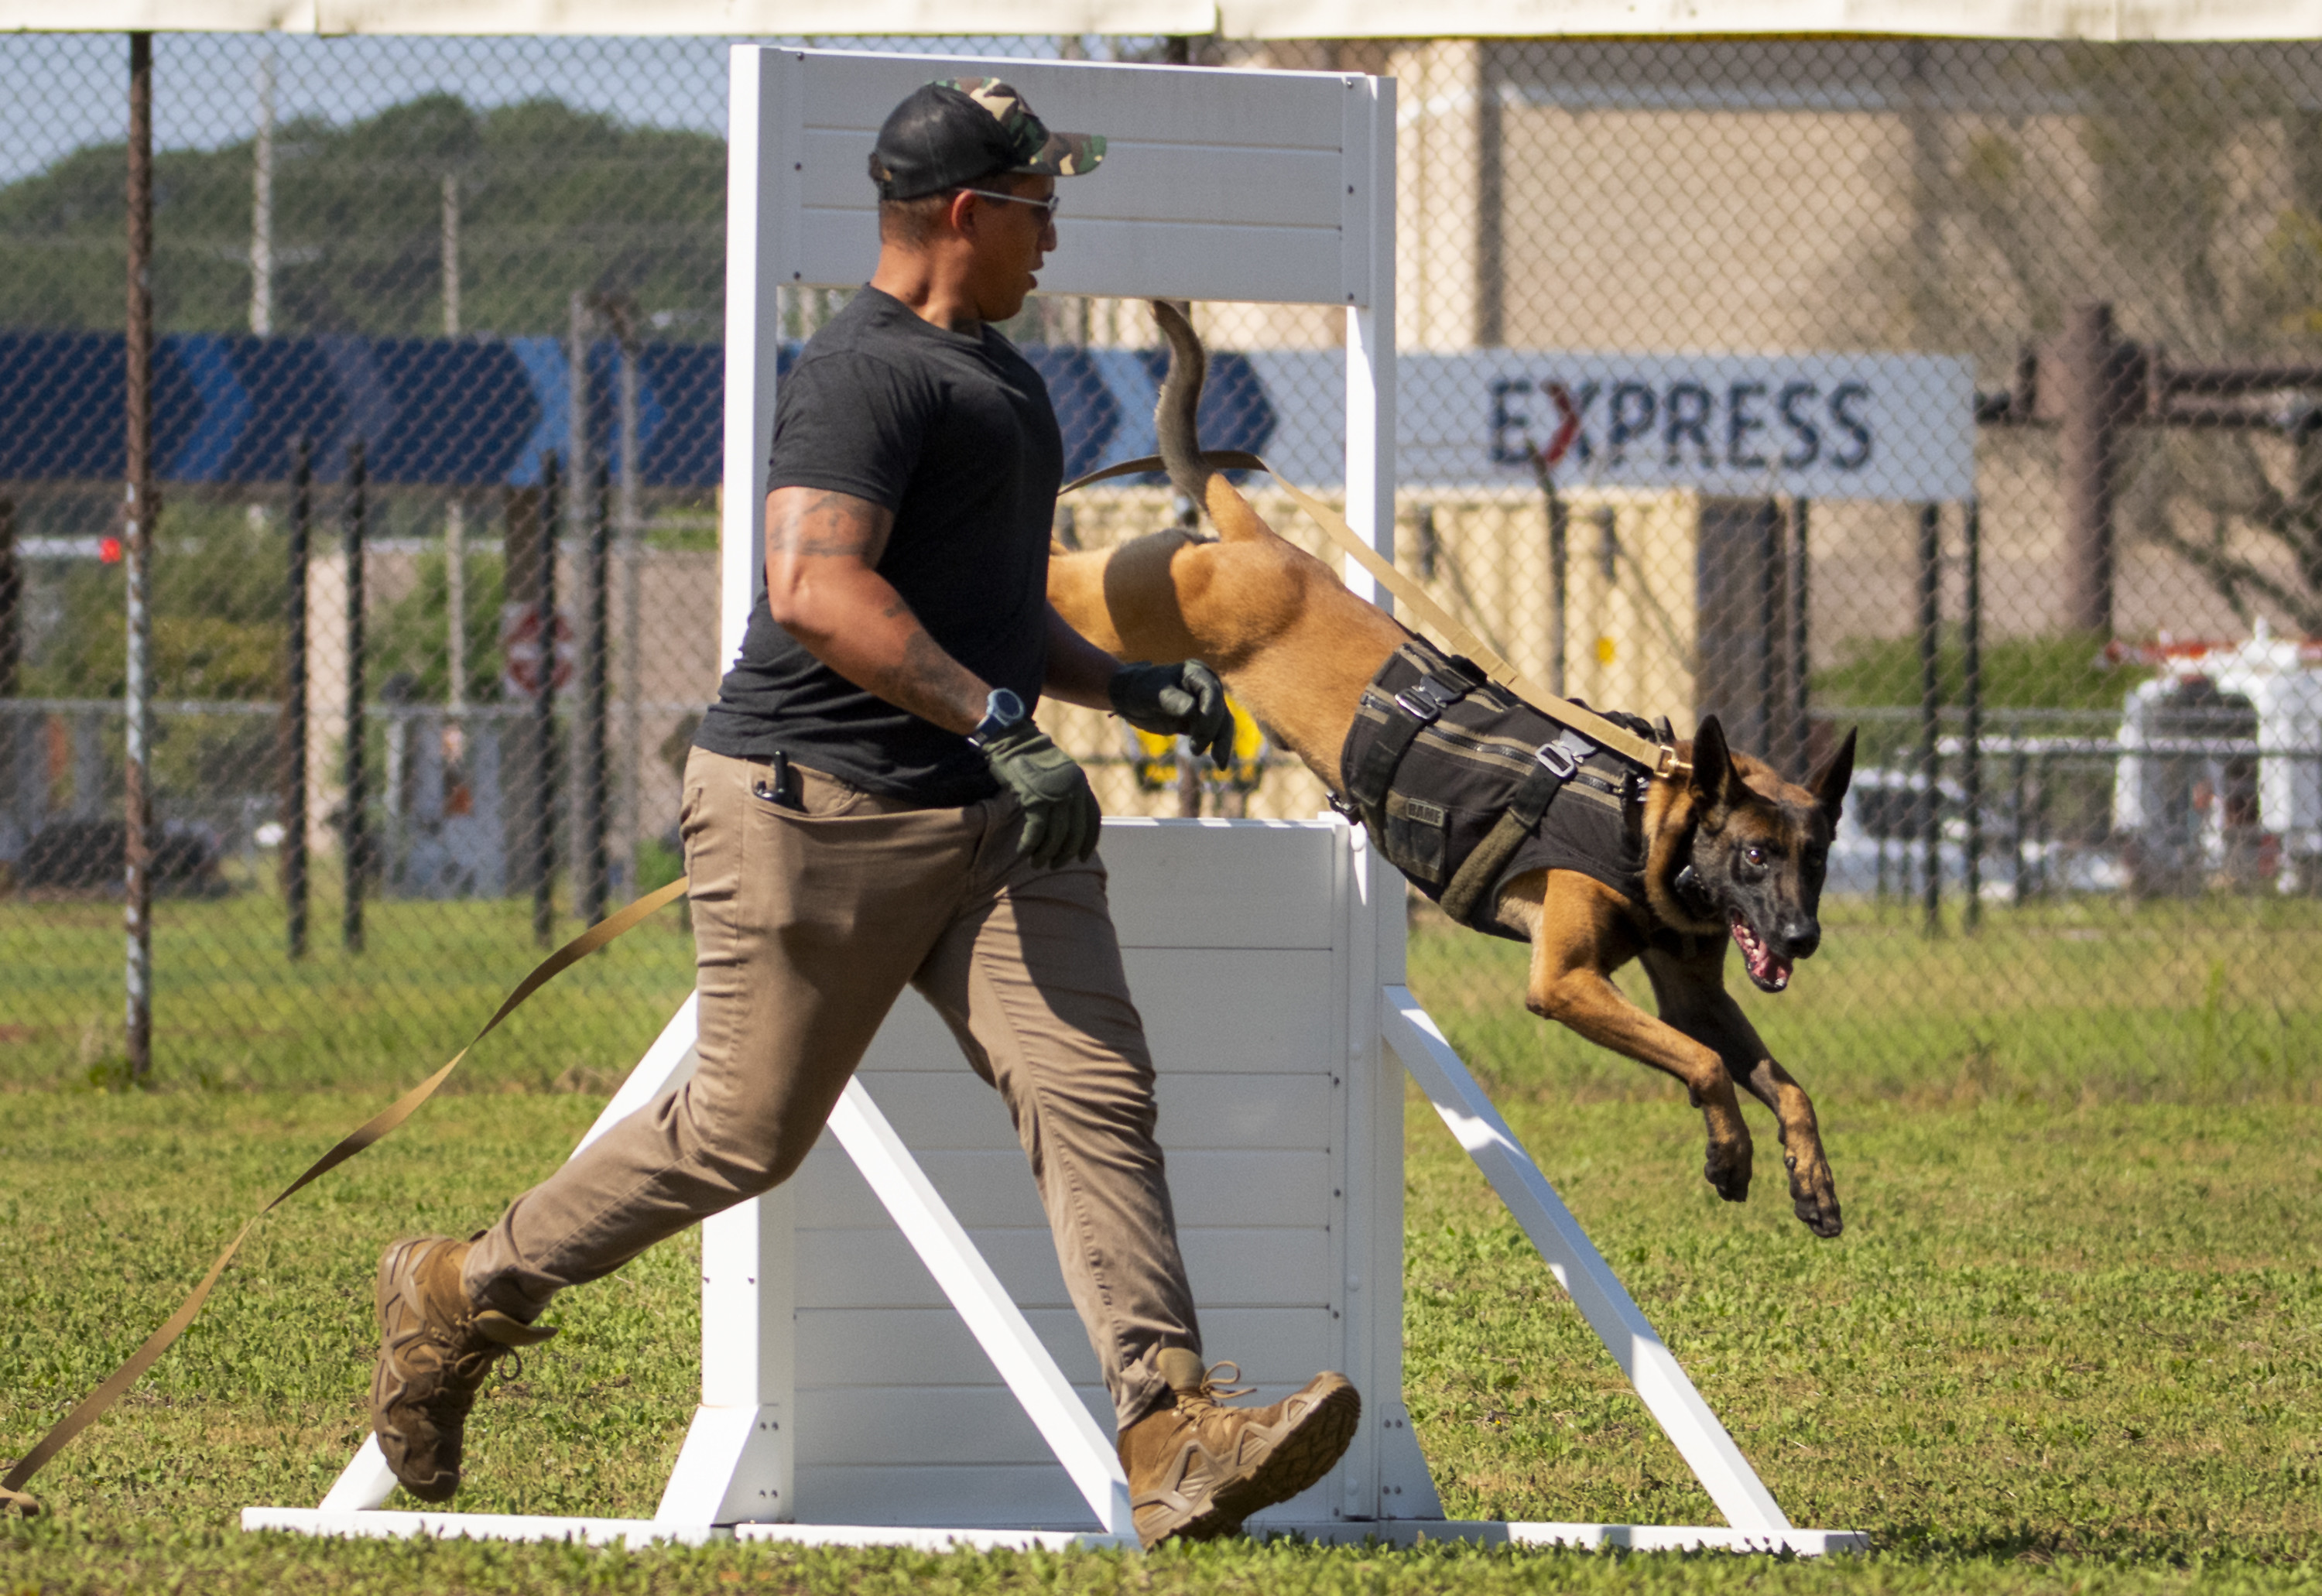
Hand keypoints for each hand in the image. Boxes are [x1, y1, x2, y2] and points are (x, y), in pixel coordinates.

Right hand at [979, 720, 1101, 868]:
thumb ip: (1065, 792)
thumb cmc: (1029, 756)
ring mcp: (1055, 794)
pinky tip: (1023, 853)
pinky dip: (1030, 846)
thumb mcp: (1057, 772)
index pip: (1093, 819)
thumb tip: (1066, 824)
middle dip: (1066, 853)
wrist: (1010, 737)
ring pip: (1056, 836)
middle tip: (1054, 864)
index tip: (1082, 857)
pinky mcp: (1034, 798)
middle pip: (1075, 832)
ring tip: (1037, 863)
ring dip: (1046, 854)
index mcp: (1081, 782)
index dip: (1089, 841)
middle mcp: (1073, 789)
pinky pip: (1036, 832)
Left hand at [1110, 661, 1232, 770]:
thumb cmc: (1140, 689)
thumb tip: (1192, 710)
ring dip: (1222, 743)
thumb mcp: (1152, 694)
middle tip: (1195, 750)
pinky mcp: (1202, 719)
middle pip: (1220, 709)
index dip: (1210, 712)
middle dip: (1212, 731)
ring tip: (1219, 764)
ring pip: (1223, 723)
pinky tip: (1220, 763)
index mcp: (1195, 672)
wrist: (1130, 697)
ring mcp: (1206, 702)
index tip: (1199, 733)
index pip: (1211, 691)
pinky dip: (1218, 746)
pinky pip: (1216, 733)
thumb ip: (1172, 700)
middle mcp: (1206, 685)